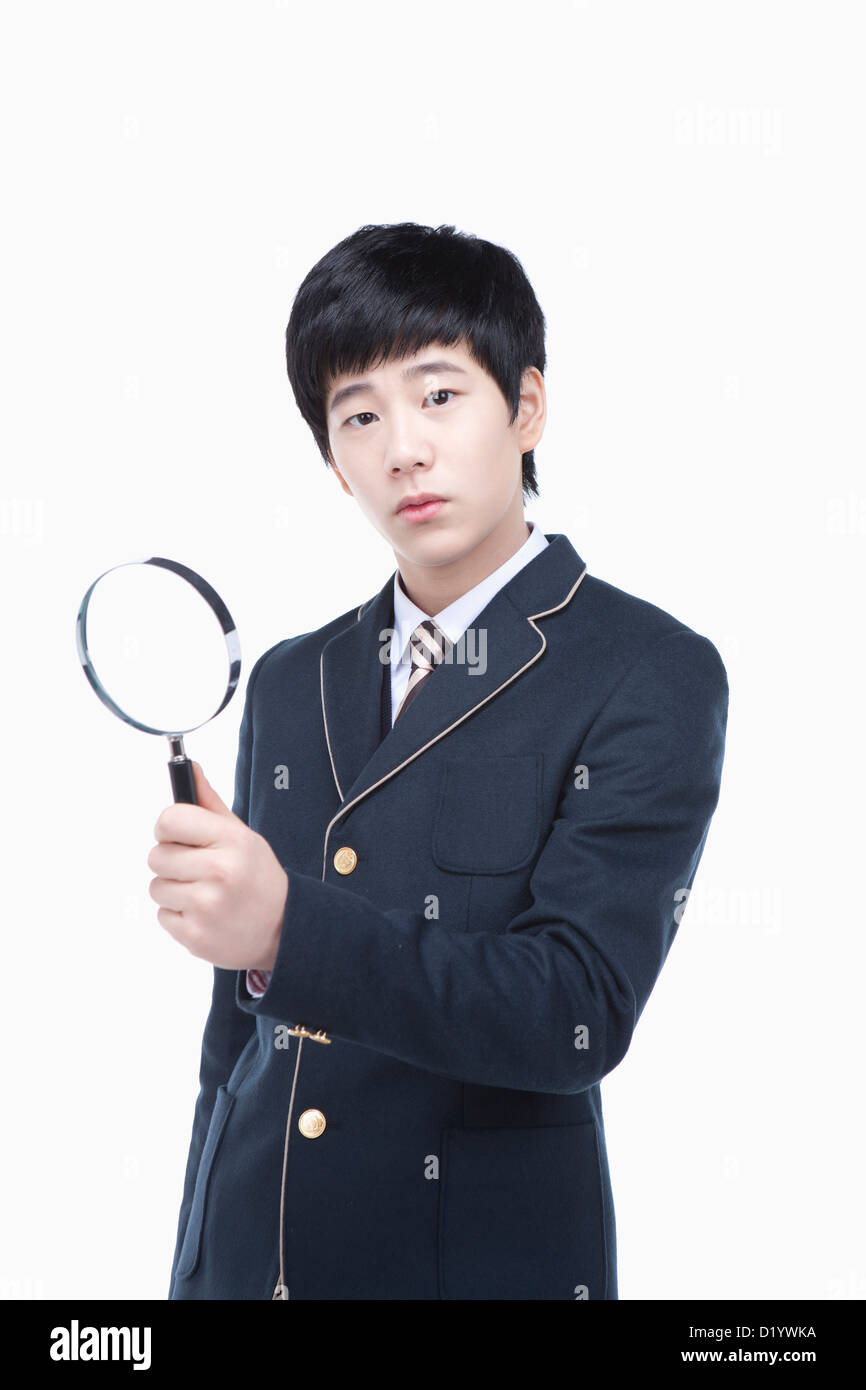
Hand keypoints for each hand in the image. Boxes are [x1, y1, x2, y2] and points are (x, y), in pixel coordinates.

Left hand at [147, 762, 287, 970]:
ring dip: (174, 890)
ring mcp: (206, 907)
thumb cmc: (257, 876)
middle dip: (172, 862)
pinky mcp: (195, 935)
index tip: (179, 837)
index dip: (169, 829)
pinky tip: (203, 914)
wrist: (282, 928)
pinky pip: (162, 915)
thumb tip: (189, 767)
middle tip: (197, 869)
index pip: (169, 820)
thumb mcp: (242, 835)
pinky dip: (177, 915)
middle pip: (156, 856)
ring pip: (156, 887)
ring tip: (203, 893)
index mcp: (231, 841)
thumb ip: (209, 803)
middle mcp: (219, 872)